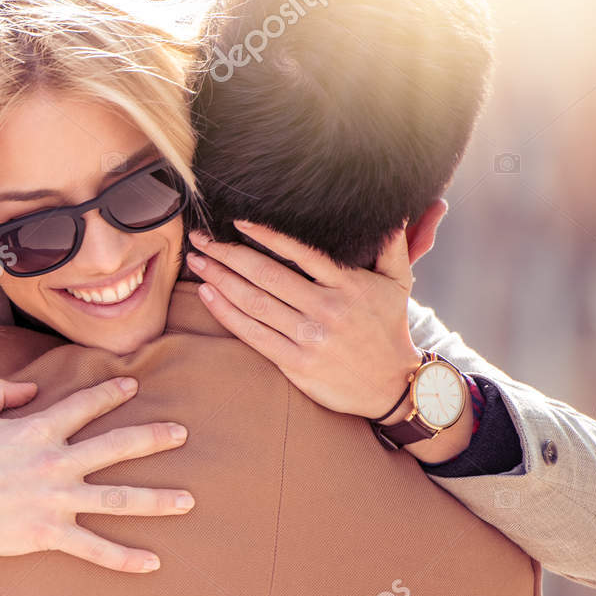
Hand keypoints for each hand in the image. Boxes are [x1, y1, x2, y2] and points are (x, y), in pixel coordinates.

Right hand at [0, 374, 192, 574]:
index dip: (110, 393)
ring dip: (156, 499)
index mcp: (34, 430)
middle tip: (183, 434)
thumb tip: (30, 386)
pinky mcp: (46, 534)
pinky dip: (124, 557)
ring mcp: (53, 500)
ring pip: (117, 498)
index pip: (83, 405)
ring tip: (188, 500)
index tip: (134, 386)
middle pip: (116, 446)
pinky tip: (153, 562)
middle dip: (154, 438)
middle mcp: (52, 462)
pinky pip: (93, 548)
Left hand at [187, 216, 473, 461]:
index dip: (266, 235)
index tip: (237, 222)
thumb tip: (395, 210)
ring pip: (255, 302)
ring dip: (220, 279)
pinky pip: (252, 334)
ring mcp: (309, 337)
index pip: (300, 252)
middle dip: (228, 254)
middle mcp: (327, 309)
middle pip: (266, 275)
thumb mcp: (398, 282)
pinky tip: (207, 295)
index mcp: (348, 285)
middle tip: (200, 239)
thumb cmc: (389, 327)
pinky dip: (226, 313)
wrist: (392, 385)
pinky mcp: (295, 363)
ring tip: (197, 262)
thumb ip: (393, 245)